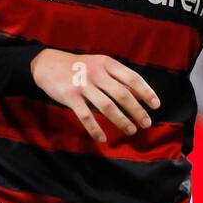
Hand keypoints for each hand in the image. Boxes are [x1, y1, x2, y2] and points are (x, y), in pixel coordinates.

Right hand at [30, 49, 160, 142]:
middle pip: (122, 95)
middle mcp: (96, 73)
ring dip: (121, 121)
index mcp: (106, 63)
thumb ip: (116, 77)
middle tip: (146, 124)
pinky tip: (102, 138)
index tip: (155, 106)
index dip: (146, 92)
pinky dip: (95, 129)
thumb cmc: (78, 66)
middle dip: (137, 111)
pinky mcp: (69, 96)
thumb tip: (139, 95)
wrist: (46, 63)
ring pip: (107, 106)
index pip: (132, 78)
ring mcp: (82, 85)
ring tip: (131, 130)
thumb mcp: (98, 64)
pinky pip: (85, 116)